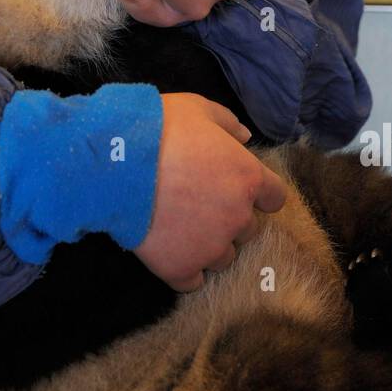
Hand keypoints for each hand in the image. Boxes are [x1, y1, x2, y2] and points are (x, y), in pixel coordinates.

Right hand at [133, 92, 286, 290]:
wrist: (117, 163)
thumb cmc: (162, 128)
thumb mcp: (199, 109)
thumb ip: (228, 123)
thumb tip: (246, 137)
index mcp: (248, 178)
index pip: (274, 197)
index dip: (256, 193)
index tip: (233, 186)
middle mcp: (238, 217)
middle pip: (248, 230)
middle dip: (228, 218)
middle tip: (198, 202)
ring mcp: (211, 247)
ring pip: (223, 257)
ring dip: (209, 245)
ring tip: (180, 227)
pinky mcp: (181, 268)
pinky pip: (194, 281)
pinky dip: (184, 268)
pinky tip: (170, 251)